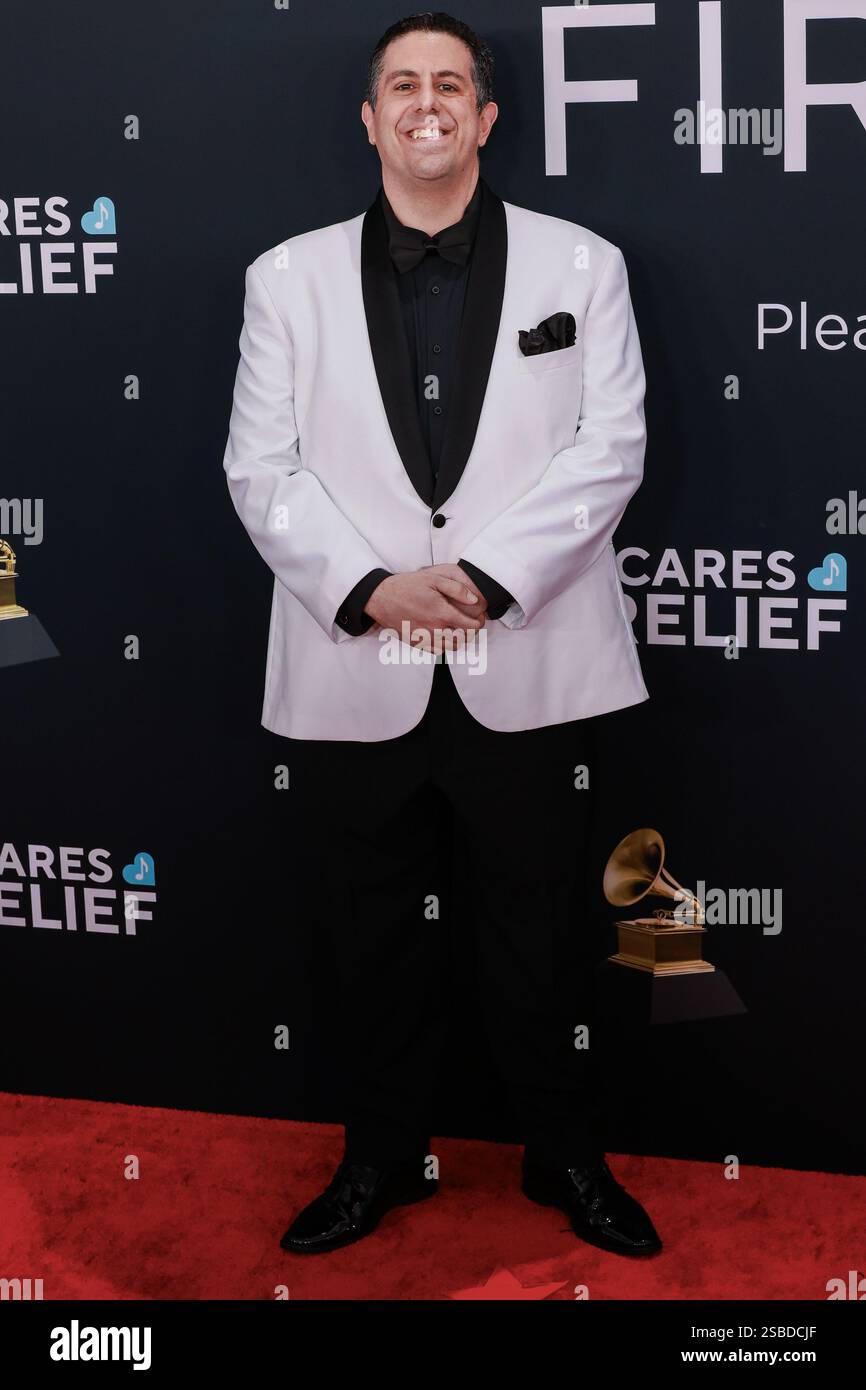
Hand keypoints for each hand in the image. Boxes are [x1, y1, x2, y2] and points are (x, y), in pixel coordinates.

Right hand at [364, 566, 485, 651]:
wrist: (381, 598)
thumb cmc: (406, 586)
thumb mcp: (433, 579)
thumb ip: (456, 589)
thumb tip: (473, 599)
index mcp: (441, 613)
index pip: (470, 627)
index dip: (479, 623)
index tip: (479, 618)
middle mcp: (435, 629)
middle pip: (463, 640)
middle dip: (471, 632)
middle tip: (471, 624)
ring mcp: (425, 638)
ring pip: (451, 647)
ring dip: (459, 640)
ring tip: (459, 629)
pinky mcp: (416, 643)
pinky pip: (437, 651)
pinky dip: (444, 646)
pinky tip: (443, 635)